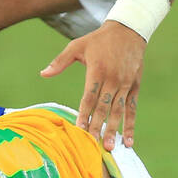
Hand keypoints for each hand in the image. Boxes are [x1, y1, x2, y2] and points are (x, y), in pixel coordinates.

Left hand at [40, 21, 143, 149]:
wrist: (128, 30)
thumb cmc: (98, 39)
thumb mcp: (77, 46)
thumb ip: (60, 61)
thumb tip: (43, 74)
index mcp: (97, 70)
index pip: (89, 96)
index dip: (85, 114)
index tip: (80, 130)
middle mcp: (113, 78)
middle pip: (104, 107)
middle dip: (98, 127)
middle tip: (93, 145)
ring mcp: (125, 83)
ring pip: (119, 110)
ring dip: (114, 130)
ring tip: (109, 147)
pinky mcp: (135, 85)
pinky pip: (132, 108)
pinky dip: (130, 125)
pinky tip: (128, 141)